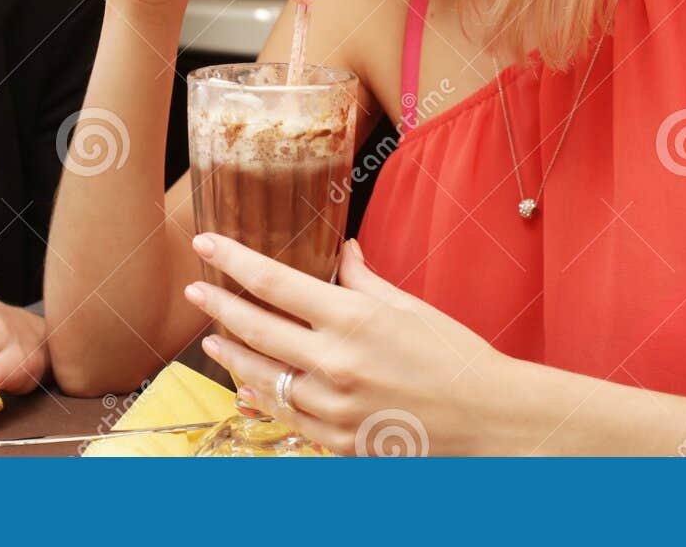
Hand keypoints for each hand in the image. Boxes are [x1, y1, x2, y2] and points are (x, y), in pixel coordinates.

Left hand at [183, 234, 541, 455]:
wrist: (490, 421)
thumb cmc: (456, 356)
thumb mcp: (409, 307)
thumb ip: (365, 279)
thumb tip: (343, 251)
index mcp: (353, 319)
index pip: (273, 282)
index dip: (232, 260)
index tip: (206, 243)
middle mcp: (335, 363)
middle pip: (254, 329)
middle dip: (218, 306)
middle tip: (195, 291)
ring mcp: (332, 407)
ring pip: (261, 377)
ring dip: (232, 355)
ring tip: (213, 339)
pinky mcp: (337, 442)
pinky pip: (286, 416)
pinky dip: (262, 397)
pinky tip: (249, 384)